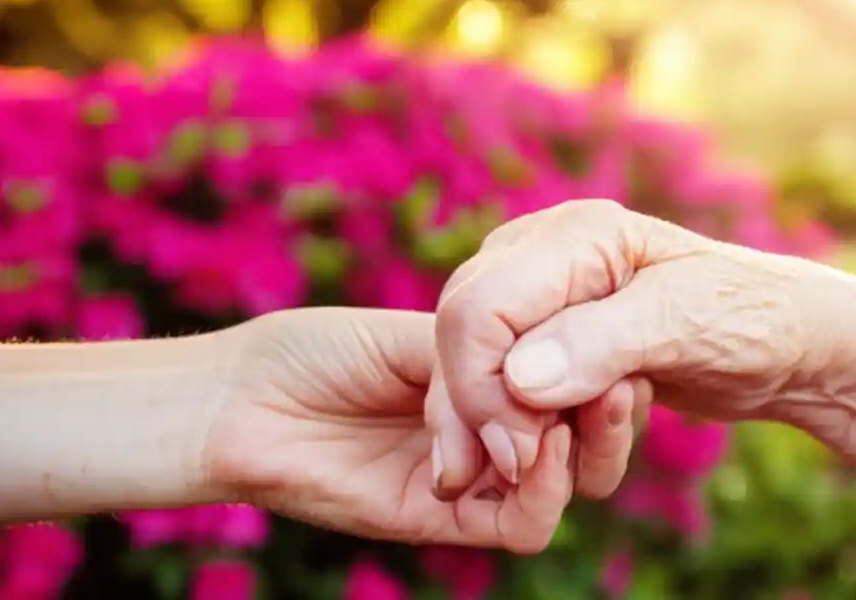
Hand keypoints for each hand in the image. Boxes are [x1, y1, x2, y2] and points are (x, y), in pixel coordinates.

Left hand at [201, 307, 636, 552]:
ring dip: (572, 450)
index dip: (595, 365)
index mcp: (482, 384)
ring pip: (557, 487)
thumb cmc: (314, 350)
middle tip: (613, 381)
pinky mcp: (441, 519)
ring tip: (562, 413)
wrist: (240, 402)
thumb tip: (550, 370)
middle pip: (573, 438)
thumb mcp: (420, 332)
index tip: (615, 335)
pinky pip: (519, 523)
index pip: (565, 383)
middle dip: (600, 411)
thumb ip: (488, 354)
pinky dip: (540, 489)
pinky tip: (525, 448)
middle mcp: (484, 435)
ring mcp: (466, 480)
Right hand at [429, 199, 823, 487]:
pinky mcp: (549, 341)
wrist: (789, 345)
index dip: (481, 388)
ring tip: (597, 449)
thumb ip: (602, 343)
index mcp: (572, 236)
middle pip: (458, 343)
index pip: (475, 310)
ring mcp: (540, 301)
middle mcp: (541, 258)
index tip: (525, 454)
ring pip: (478, 377)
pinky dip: (545, 435)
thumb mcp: (688, 324)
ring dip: (529, 432)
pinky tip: (598, 439)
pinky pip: (509, 396)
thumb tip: (517, 379)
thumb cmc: (755, 319)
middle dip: (495, 415)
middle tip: (543, 469)